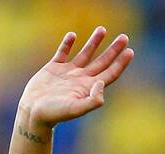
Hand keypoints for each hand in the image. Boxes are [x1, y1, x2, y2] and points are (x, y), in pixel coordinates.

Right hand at [19, 27, 134, 129]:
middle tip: (124, 37)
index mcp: (89, 88)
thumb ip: (92, 100)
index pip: (110, 73)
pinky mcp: (53, 68)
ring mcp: (68, 73)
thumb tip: (102, 83)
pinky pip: (62, 53)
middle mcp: (81, 79)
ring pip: (85, 54)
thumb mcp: (76, 109)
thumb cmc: (55, 114)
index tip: (130, 51)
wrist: (33, 113)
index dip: (121, 63)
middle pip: (102, 62)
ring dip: (94, 42)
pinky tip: (72, 35)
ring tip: (103, 29)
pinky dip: (67, 43)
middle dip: (113, 50)